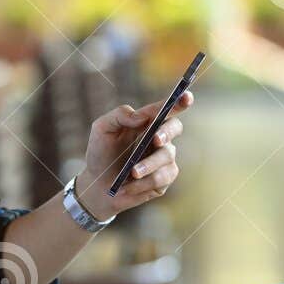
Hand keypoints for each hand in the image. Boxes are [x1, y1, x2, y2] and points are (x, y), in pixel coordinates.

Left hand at [76, 90, 193, 218]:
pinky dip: (143, 183)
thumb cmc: (100, 154)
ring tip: (131, 174)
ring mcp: (164, 159)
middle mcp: (159, 137)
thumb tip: (141, 116)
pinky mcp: (163, 179)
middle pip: (174, 127)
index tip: (186, 97)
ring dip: (148, 165)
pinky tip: (127, 186)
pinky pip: (161, 178)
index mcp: (146, 122)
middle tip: (155, 139)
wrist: (97, 186)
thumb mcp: (102, 129)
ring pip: (166, 156)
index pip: (165, 109)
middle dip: (166, 132)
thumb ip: (119, 115)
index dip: (179, 102)